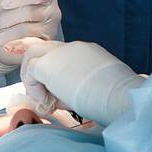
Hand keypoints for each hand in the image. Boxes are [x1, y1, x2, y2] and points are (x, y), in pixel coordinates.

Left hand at [0, 0, 61, 71]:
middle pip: (31, 12)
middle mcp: (53, 12)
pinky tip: (6, 46)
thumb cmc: (6, 11)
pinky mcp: (45, 46)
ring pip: (26, 30)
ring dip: (6, 34)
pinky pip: (29, 46)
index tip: (2, 3)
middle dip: (9, 17)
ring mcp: (51, 30)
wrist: (4, 38)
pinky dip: (15, 45)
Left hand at [19, 39, 145, 125]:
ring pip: (33, 55)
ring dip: (33, 79)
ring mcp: (61, 53)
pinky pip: (30, 72)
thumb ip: (82, 89)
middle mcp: (74, 47)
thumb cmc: (118, 100)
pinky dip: (34, 89)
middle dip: (38, 71)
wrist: (120, 97)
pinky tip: (49, 104)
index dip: (55, 75)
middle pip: (44, 50)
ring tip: (45, 101)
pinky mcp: (49, 64)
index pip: (62, 56)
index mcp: (89, 52)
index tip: (58, 96)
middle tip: (45, 97)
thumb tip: (64, 101)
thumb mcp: (101, 89)